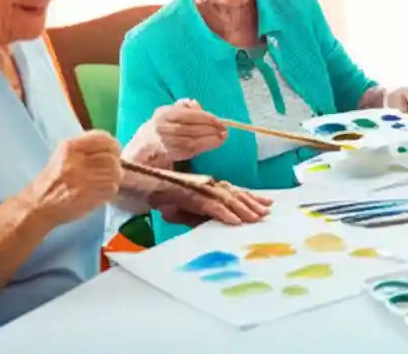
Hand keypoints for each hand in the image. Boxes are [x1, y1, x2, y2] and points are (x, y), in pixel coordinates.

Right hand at [21, 131, 121, 227]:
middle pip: (111, 157)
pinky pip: (111, 189)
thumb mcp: (63, 155)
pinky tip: (100, 192)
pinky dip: (109, 191)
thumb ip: (86, 148)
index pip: (102, 138)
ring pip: (114, 173)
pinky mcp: (89, 196)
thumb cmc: (52, 179)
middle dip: (114, 164)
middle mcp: (76, 161)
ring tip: (105, 182)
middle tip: (110, 170)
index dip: (112, 145)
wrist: (38, 205)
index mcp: (69, 147)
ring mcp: (83, 179)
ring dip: (113, 178)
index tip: (114, 151)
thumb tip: (112, 148)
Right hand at [146, 175, 272, 226]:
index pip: (233, 192)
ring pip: (225, 198)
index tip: (266, 204)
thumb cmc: (160, 197)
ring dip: (242, 209)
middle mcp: (205, 184)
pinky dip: (224, 213)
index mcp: (206, 186)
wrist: (140, 186)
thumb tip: (216, 224)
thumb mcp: (184, 210)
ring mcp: (198, 187)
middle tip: (267, 213)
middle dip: (252, 203)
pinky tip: (235, 221)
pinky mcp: (189, 193)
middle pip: (234, 193)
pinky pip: (210, 204)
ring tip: (255, 219)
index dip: (250, 198)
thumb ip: (199, 216)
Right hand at [147, 99, 226, 160]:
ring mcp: (167, 143)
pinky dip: (205, 147)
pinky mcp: (172, 154)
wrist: (150, 140)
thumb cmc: (168, 122)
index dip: (206, 118)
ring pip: (191, 142)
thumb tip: (196, 105)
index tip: (219, 121)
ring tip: (222, 136)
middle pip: (190, 129)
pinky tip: (214, 143)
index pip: (189, 116)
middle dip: (210, 130)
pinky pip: (191, 151)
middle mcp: (163, 129)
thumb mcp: (173, 109)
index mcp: (164, 114)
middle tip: (224, 129)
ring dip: (210, 140)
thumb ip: (186, 106)